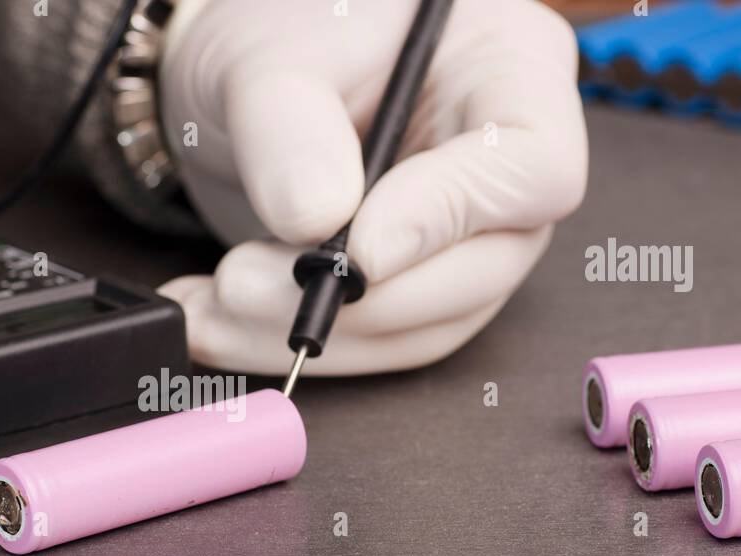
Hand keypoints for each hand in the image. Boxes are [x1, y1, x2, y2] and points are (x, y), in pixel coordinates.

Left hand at [158, 0, 586, 375]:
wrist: (236, 79)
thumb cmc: (274, 31)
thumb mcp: (267, 62)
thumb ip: (290, 133)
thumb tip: (316, 225)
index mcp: (509, 70)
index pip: (531, 168)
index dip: (447, 219)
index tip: (355, 250)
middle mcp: (503, 163)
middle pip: (482, 268)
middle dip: (359, 302)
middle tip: (243, 286)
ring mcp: (464, 232)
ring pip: (422, 325)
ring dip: (310, 336)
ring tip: (209, 309)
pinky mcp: (412, 281)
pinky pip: (372, 338)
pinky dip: (285, 340)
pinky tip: (211, 321)